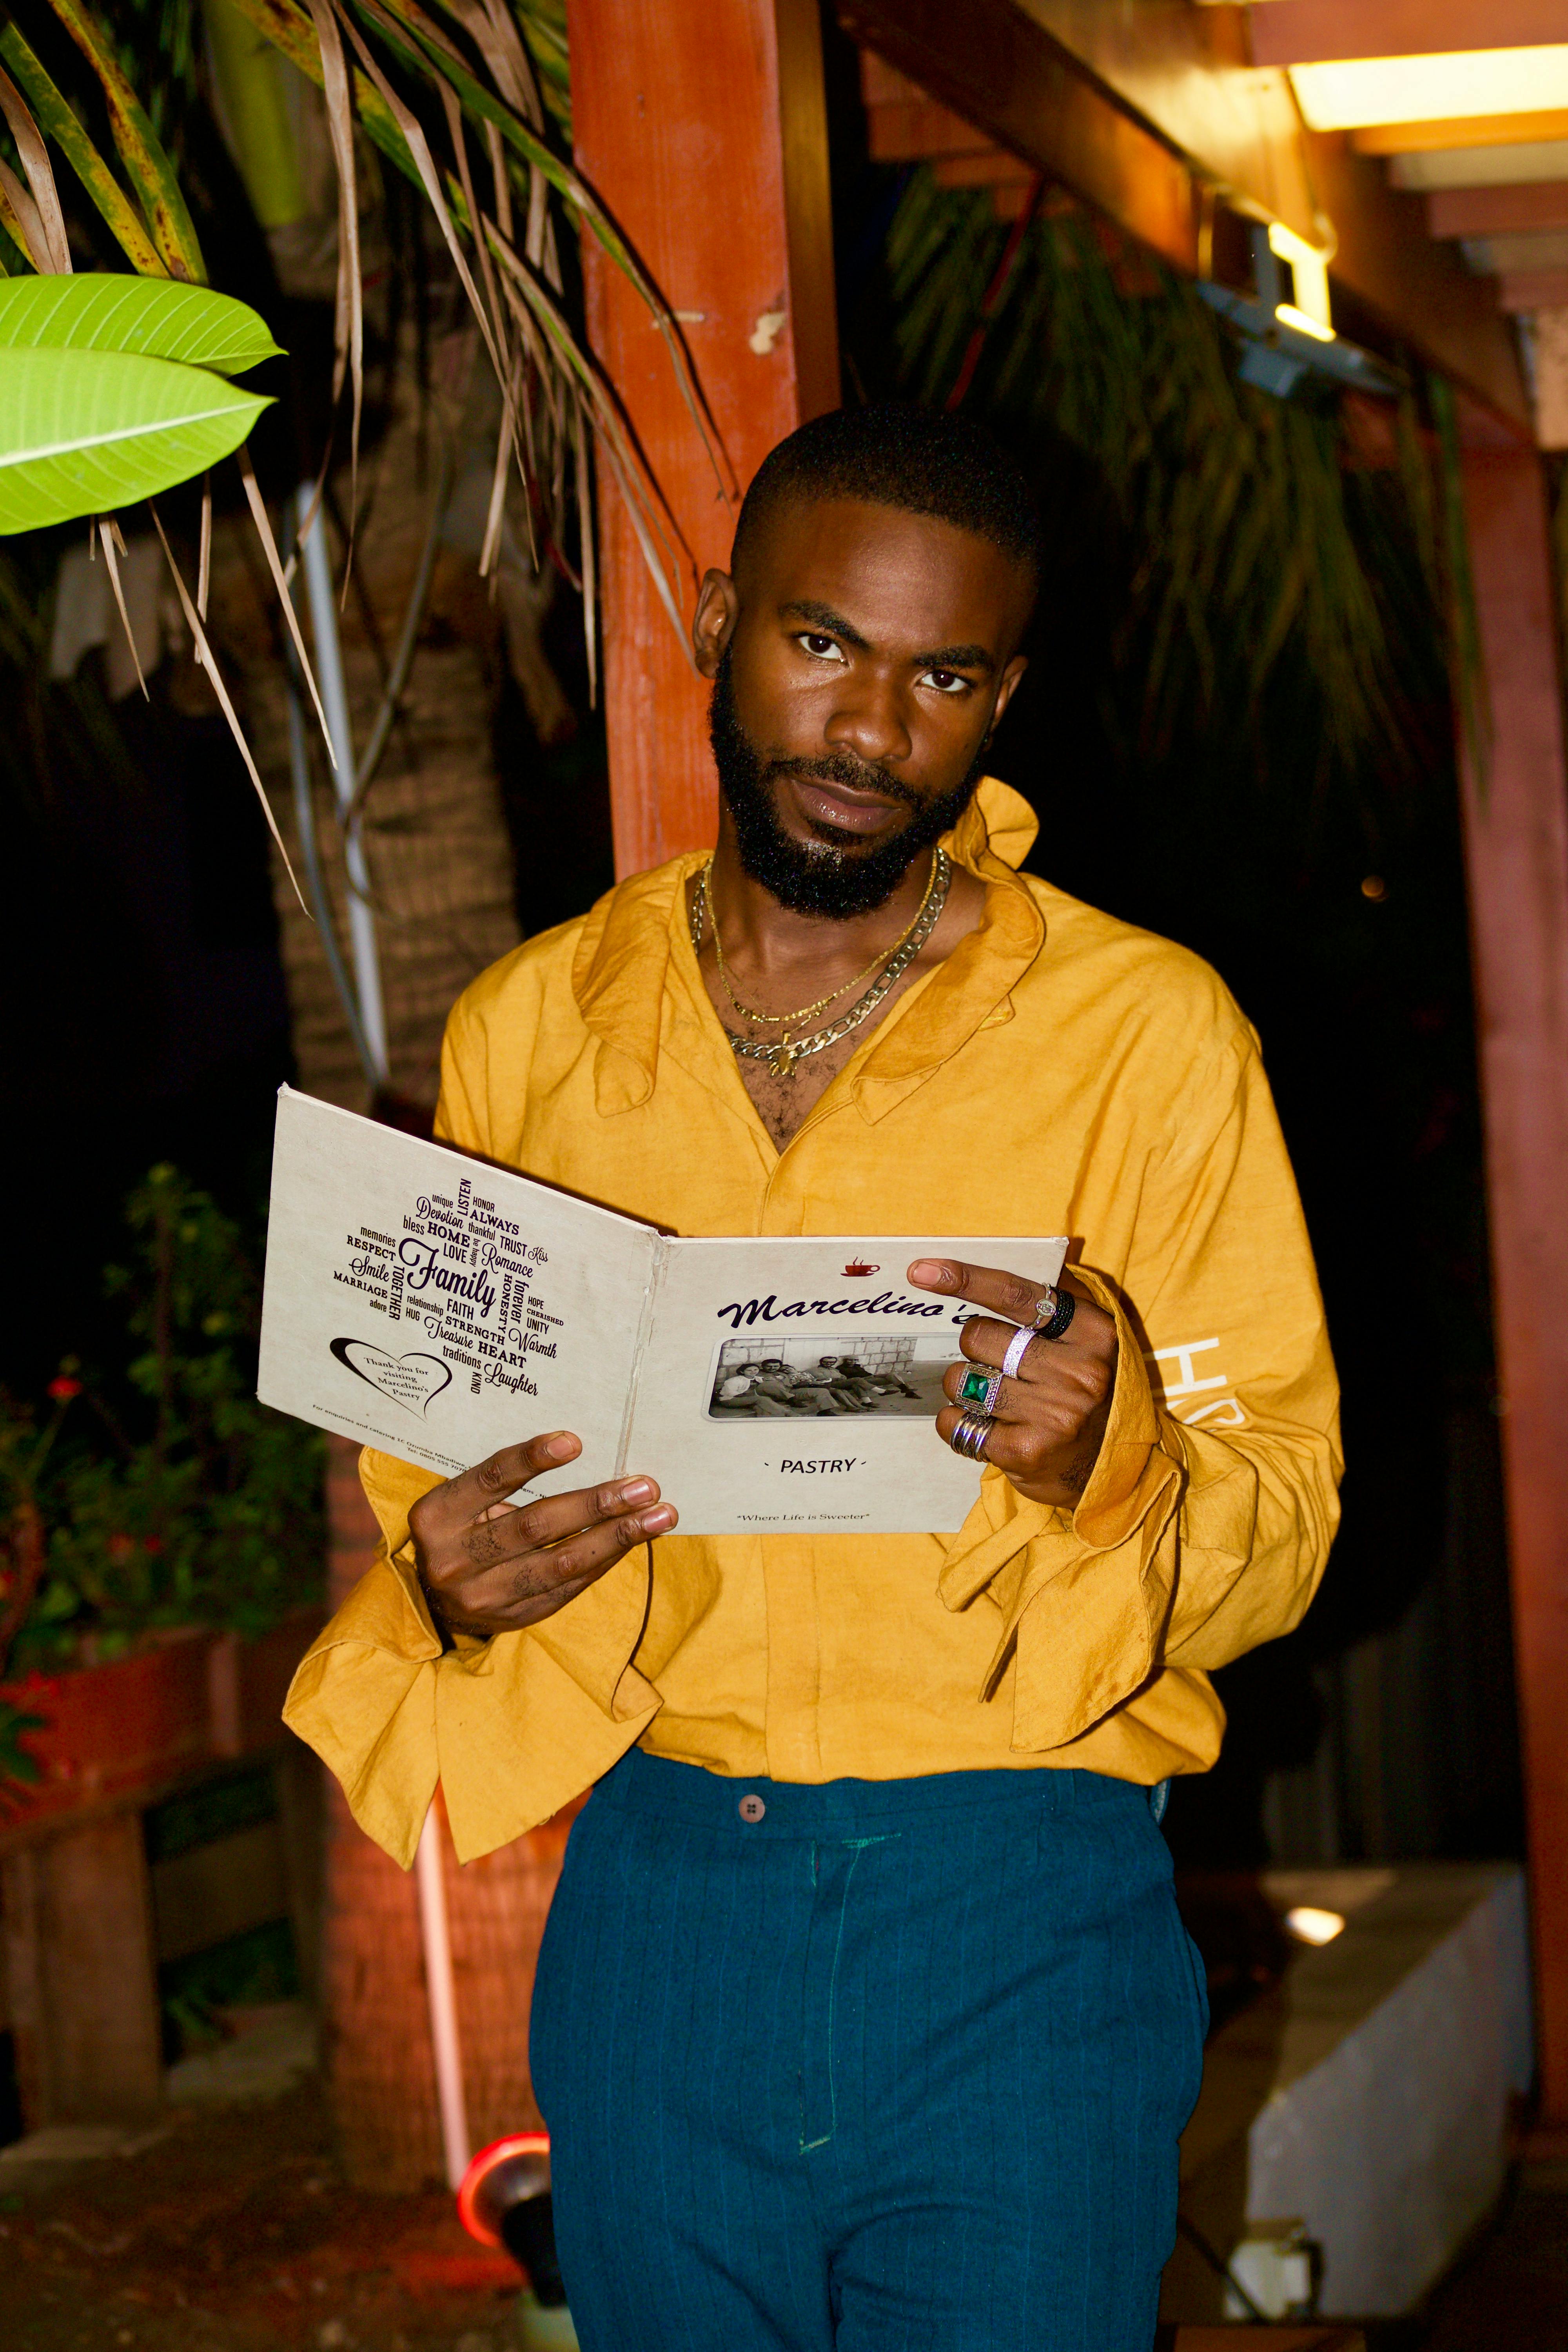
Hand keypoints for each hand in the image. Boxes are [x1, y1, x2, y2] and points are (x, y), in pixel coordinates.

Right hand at [406, 1430, 675, 1640]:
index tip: (575, 1441)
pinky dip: (605, 1561)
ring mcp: (483, 1594)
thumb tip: (578, 1449)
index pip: (490, 1479)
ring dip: (616, 1537)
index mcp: (437, 1516)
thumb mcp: (461, 1502)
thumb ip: (503, 1481)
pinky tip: (634, 1541)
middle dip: (595, 1504)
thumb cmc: (459, 1531)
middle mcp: (455, 1558)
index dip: (531, 1459)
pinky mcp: (514, 1617)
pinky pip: (568, 1587)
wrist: (432, 1601)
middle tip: (643, 1486)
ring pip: (560, 1562)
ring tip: (658, 1516)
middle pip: (534, 1526)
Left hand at [907, 1260, 1117, 1507]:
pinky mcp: (1025, 1451)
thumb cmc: (1083, 1391)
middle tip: (997, 1365)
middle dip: (973, 1347)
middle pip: (977, 1336)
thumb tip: (981, 1270)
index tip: (923, 1271)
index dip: (966, 1279)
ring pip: (960, 1379)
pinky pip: (954, 1422)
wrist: (1107, 1468)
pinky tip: (984, 1427)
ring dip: (963, 1386)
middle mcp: (1079, 1372)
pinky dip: (956, 1422)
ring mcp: (1054, 1414)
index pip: (1017, 1295)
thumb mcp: (1085, 1340)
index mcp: (1093, 1333)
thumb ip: (1046, 1302)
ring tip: (994, 1399)